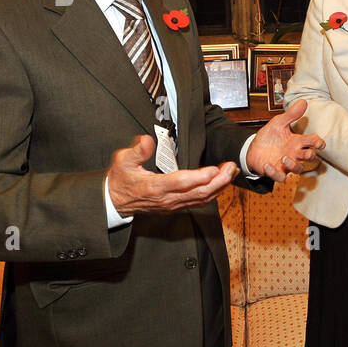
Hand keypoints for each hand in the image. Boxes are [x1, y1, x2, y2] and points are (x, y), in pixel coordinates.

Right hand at [107, 135, 237, 215]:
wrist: (116, 201)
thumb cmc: (121, 180)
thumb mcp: (122, 161)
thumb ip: (137, 150)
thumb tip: (148, 140)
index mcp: (155, 187)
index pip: (181, 183)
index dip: (199, 177)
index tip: (215, 169)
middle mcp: (167, 199)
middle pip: (198, 193)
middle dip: (218, 181)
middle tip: (230, 167)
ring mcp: (173, 204)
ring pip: (202, 199)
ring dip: (220, 187)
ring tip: (231, 172)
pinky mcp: (177, 206)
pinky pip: (199, 202)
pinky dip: (213, 193)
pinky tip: (221, 183)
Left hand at [245, 99, 324, 180]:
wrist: (253, 148)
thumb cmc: (270, 137)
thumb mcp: (278, 123)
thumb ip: (291, 114)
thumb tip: (303, 101)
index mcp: (297, 141)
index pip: (312, 142)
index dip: (318, 143)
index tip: (319, 143)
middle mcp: (294, 153)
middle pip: (309, 157)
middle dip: (311, 156)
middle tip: (307, 153)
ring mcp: (286, 164)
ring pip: (298, 169)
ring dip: (294, 165)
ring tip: (284, 158)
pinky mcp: (276, 171)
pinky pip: (280, 177)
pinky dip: (275, 173)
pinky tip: (268, 165)